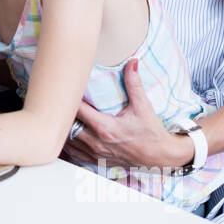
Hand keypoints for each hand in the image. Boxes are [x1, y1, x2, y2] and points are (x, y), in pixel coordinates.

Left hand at [68, 59, 192, 169]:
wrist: (159, 155)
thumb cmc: (151, 132)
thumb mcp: (143, 106)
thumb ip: (134, 83)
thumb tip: (131, 63)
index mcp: (104, 128)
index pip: (76, 110)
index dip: (69, 98)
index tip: (67, 89)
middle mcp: (96, 142)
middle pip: (68, 125)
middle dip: (66, 113)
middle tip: (63, 101)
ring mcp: (95, 154)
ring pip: (68, 141)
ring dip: (66, 129)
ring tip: (66, 116)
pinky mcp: (96, 161)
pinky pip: (74, 154)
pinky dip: (70, 144)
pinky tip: (71, 134)